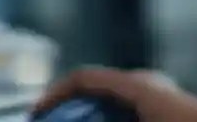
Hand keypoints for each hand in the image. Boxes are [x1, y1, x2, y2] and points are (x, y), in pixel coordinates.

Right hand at [33, 67, 196, 121]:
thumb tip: (78, 120)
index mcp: (135, 85)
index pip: (83, 78)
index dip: (54, 94)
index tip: (36, 114)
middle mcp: (143, 83)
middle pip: (93, 88)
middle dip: (68, 106)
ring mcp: (154, 93)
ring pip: (109, 100)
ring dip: (88, 114)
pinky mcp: (160, 107)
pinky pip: (124, 109)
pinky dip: (107, 118)